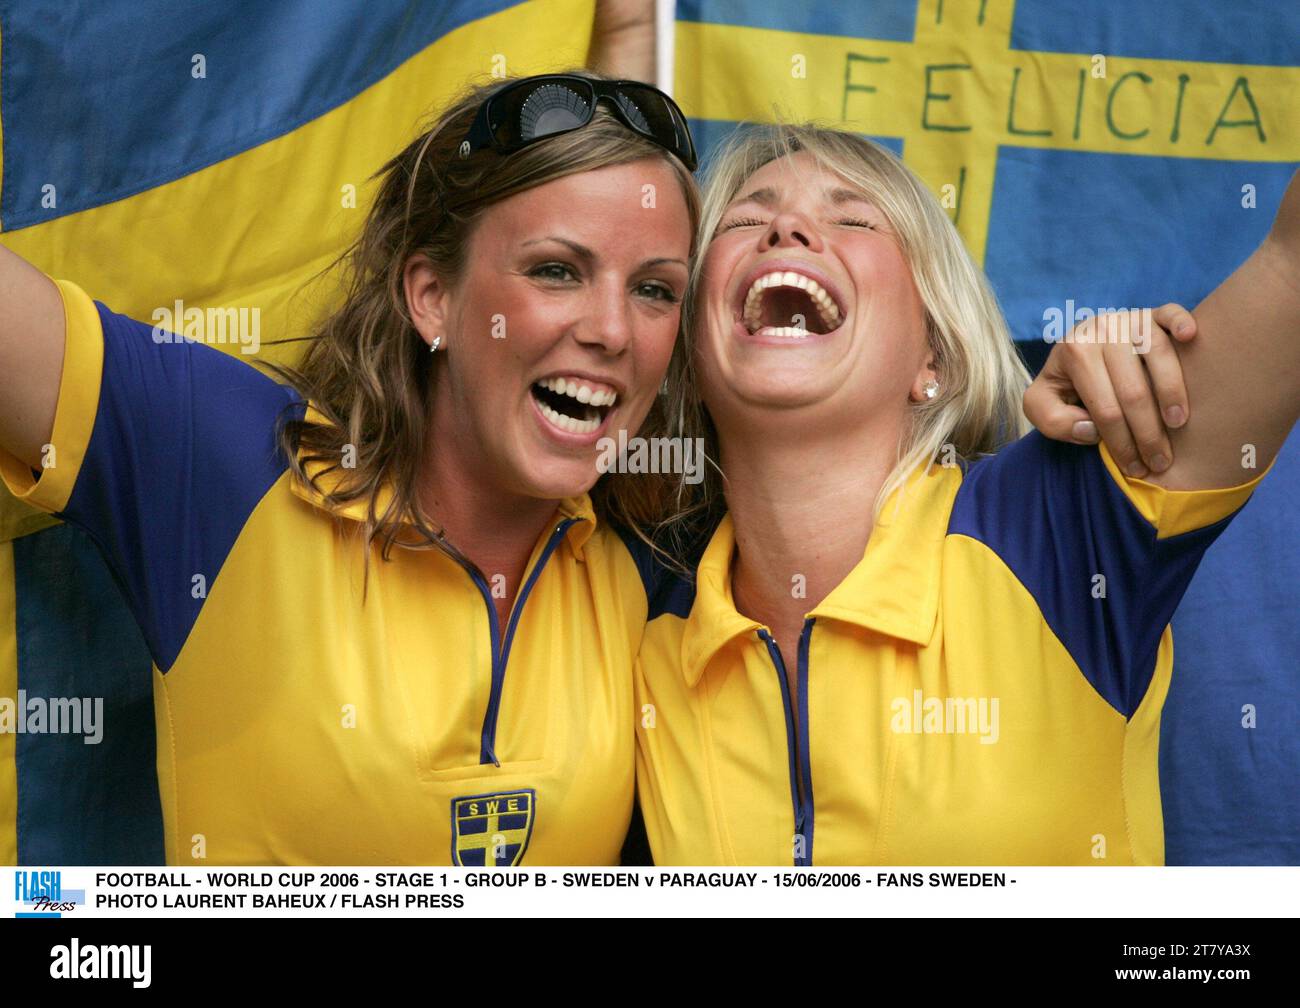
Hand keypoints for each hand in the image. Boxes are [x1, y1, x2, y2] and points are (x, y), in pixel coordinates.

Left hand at [1023, 304, 1196, 478]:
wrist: (1078, 347)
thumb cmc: (1066, 384)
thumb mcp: (1043, 404)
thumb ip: (1051, 420)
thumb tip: (1090, 428)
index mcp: (1073, 352)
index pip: (1104, 409)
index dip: (1122, 443)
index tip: (1136, 467)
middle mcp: (1100, 330)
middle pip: (1134, 390)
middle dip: (1149, 434)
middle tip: (1160, 461)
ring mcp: (1128, 318)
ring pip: (1158, 357)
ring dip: (1172, 395)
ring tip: (1177, 425)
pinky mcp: (1151, 313)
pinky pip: (1171, 313)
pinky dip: (1182, 323)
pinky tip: (1189, 337)